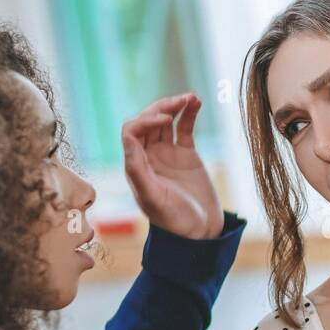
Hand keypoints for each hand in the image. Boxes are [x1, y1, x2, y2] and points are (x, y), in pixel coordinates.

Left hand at [121, 93, 223, 239]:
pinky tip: (196, 103)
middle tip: (179, 102)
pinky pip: (184, 127)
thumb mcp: (154, 199)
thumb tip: (129, 139)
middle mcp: (148, 156)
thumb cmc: (174, 221)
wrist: (200, 232)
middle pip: (147, 121)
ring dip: (175, 106)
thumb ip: (139, 171)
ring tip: (190, 98)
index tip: (165, 121)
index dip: (145, 120)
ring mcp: (166, 153)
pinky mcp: (185, 154)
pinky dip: (189, 114)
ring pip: (166, 121)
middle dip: (161, 108)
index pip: (131, 131)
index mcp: (136, 166)